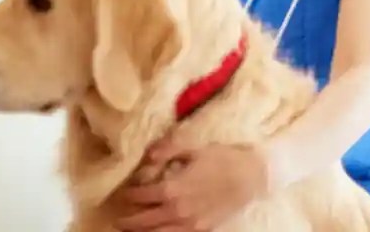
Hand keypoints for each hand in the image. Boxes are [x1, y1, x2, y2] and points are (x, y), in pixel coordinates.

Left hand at [113, 136, 273, 230]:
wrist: (252, 176)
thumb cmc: (222, 158)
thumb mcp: (192, 147)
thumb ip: (166, 149)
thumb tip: (147, 155)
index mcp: (172, 188)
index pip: (141, 196)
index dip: (129, 195)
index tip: (123, 193)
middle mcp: (177, 210)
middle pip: (145, 220)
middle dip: (129, 220)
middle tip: (117, 219)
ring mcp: (190, 224)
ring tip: (130, 231)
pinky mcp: (201, 229)